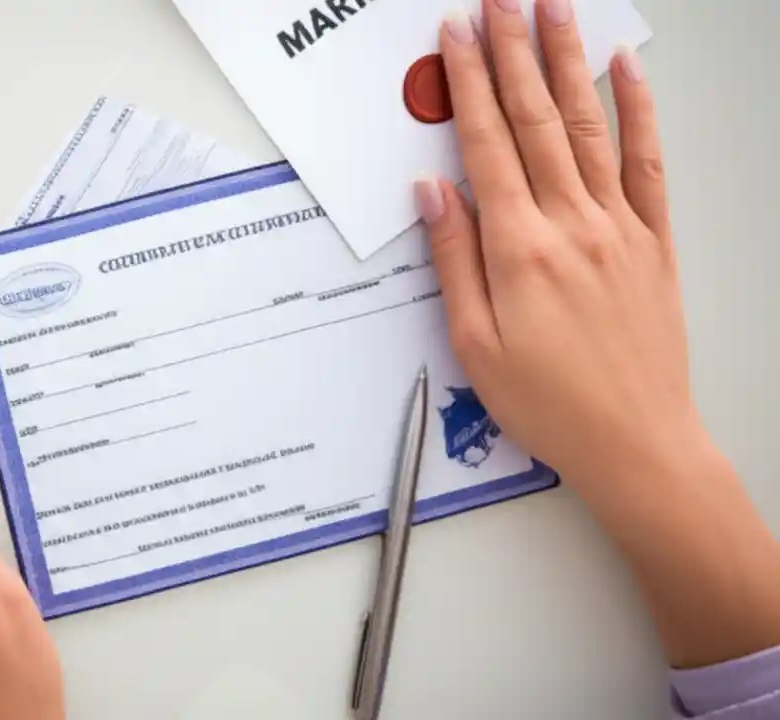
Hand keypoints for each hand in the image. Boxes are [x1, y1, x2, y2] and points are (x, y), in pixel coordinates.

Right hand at [419, 0, 779, 668]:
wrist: (637, 444)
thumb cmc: (549, 405)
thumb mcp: (474, 344)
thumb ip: (454, 260)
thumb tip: (432, 193)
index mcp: (520, 249)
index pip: (485, 145)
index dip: (469, 84)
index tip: (457, 36)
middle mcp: (573, 224)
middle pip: (536, 120)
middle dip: (513, 52)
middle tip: (498, 1)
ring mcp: (621, 227)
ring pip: (589, 126)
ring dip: (567, 62)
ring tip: (554, 11)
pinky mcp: (654, 242)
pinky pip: (648, 163)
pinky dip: (639, 111)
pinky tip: (627, 72)